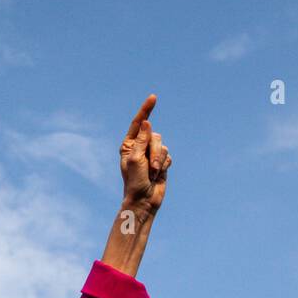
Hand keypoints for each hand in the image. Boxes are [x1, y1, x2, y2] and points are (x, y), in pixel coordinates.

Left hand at [119, 94, 170, 213]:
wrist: (144, 200)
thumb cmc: (135, 182)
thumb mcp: (135, 159)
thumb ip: (141, 140)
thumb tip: (146, 122)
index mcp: (129, 145)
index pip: (138, 123)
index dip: (146, 110)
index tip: (153, 97)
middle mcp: (140, 147)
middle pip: (154, 135)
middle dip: (154, 151)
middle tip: (150, 168)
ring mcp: (151, 154)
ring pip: (162, 146)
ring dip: (159, 161)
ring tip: (153, 174)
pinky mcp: (161, 162)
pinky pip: (168, 156)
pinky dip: (165, 165)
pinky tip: (158, 175)